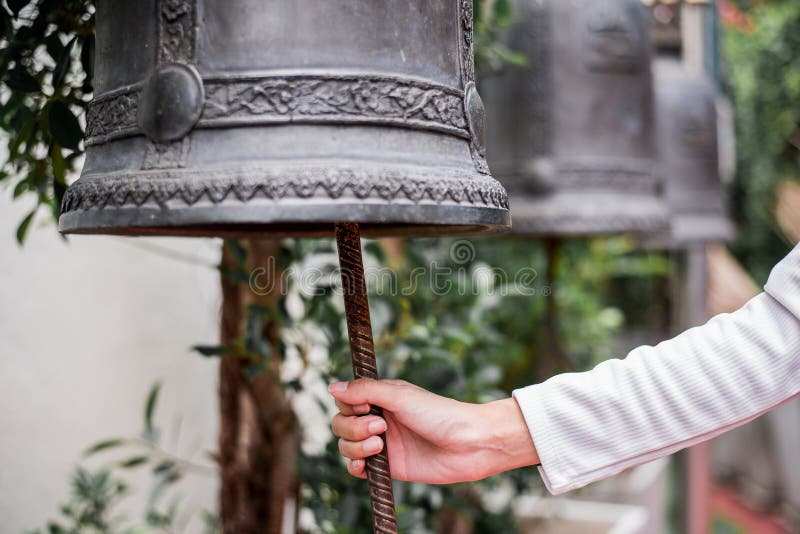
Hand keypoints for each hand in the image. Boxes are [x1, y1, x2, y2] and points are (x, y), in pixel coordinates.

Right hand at [328, 378, 538, 483]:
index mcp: (382, 398)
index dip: (350, 406)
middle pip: (341, 424)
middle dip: (353, 427)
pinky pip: (357, 468)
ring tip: (381, 445)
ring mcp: (382, 444)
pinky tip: (367, 464)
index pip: (346, 401)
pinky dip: (355, 466)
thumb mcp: (400, 395)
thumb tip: (332, 387)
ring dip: (356, 446)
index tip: (367, 406)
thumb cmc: (440, 414)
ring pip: (346, 446)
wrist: (468, 444)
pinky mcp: (388, 467)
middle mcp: (379, 419)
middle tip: (380, 427)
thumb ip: (365, 390)